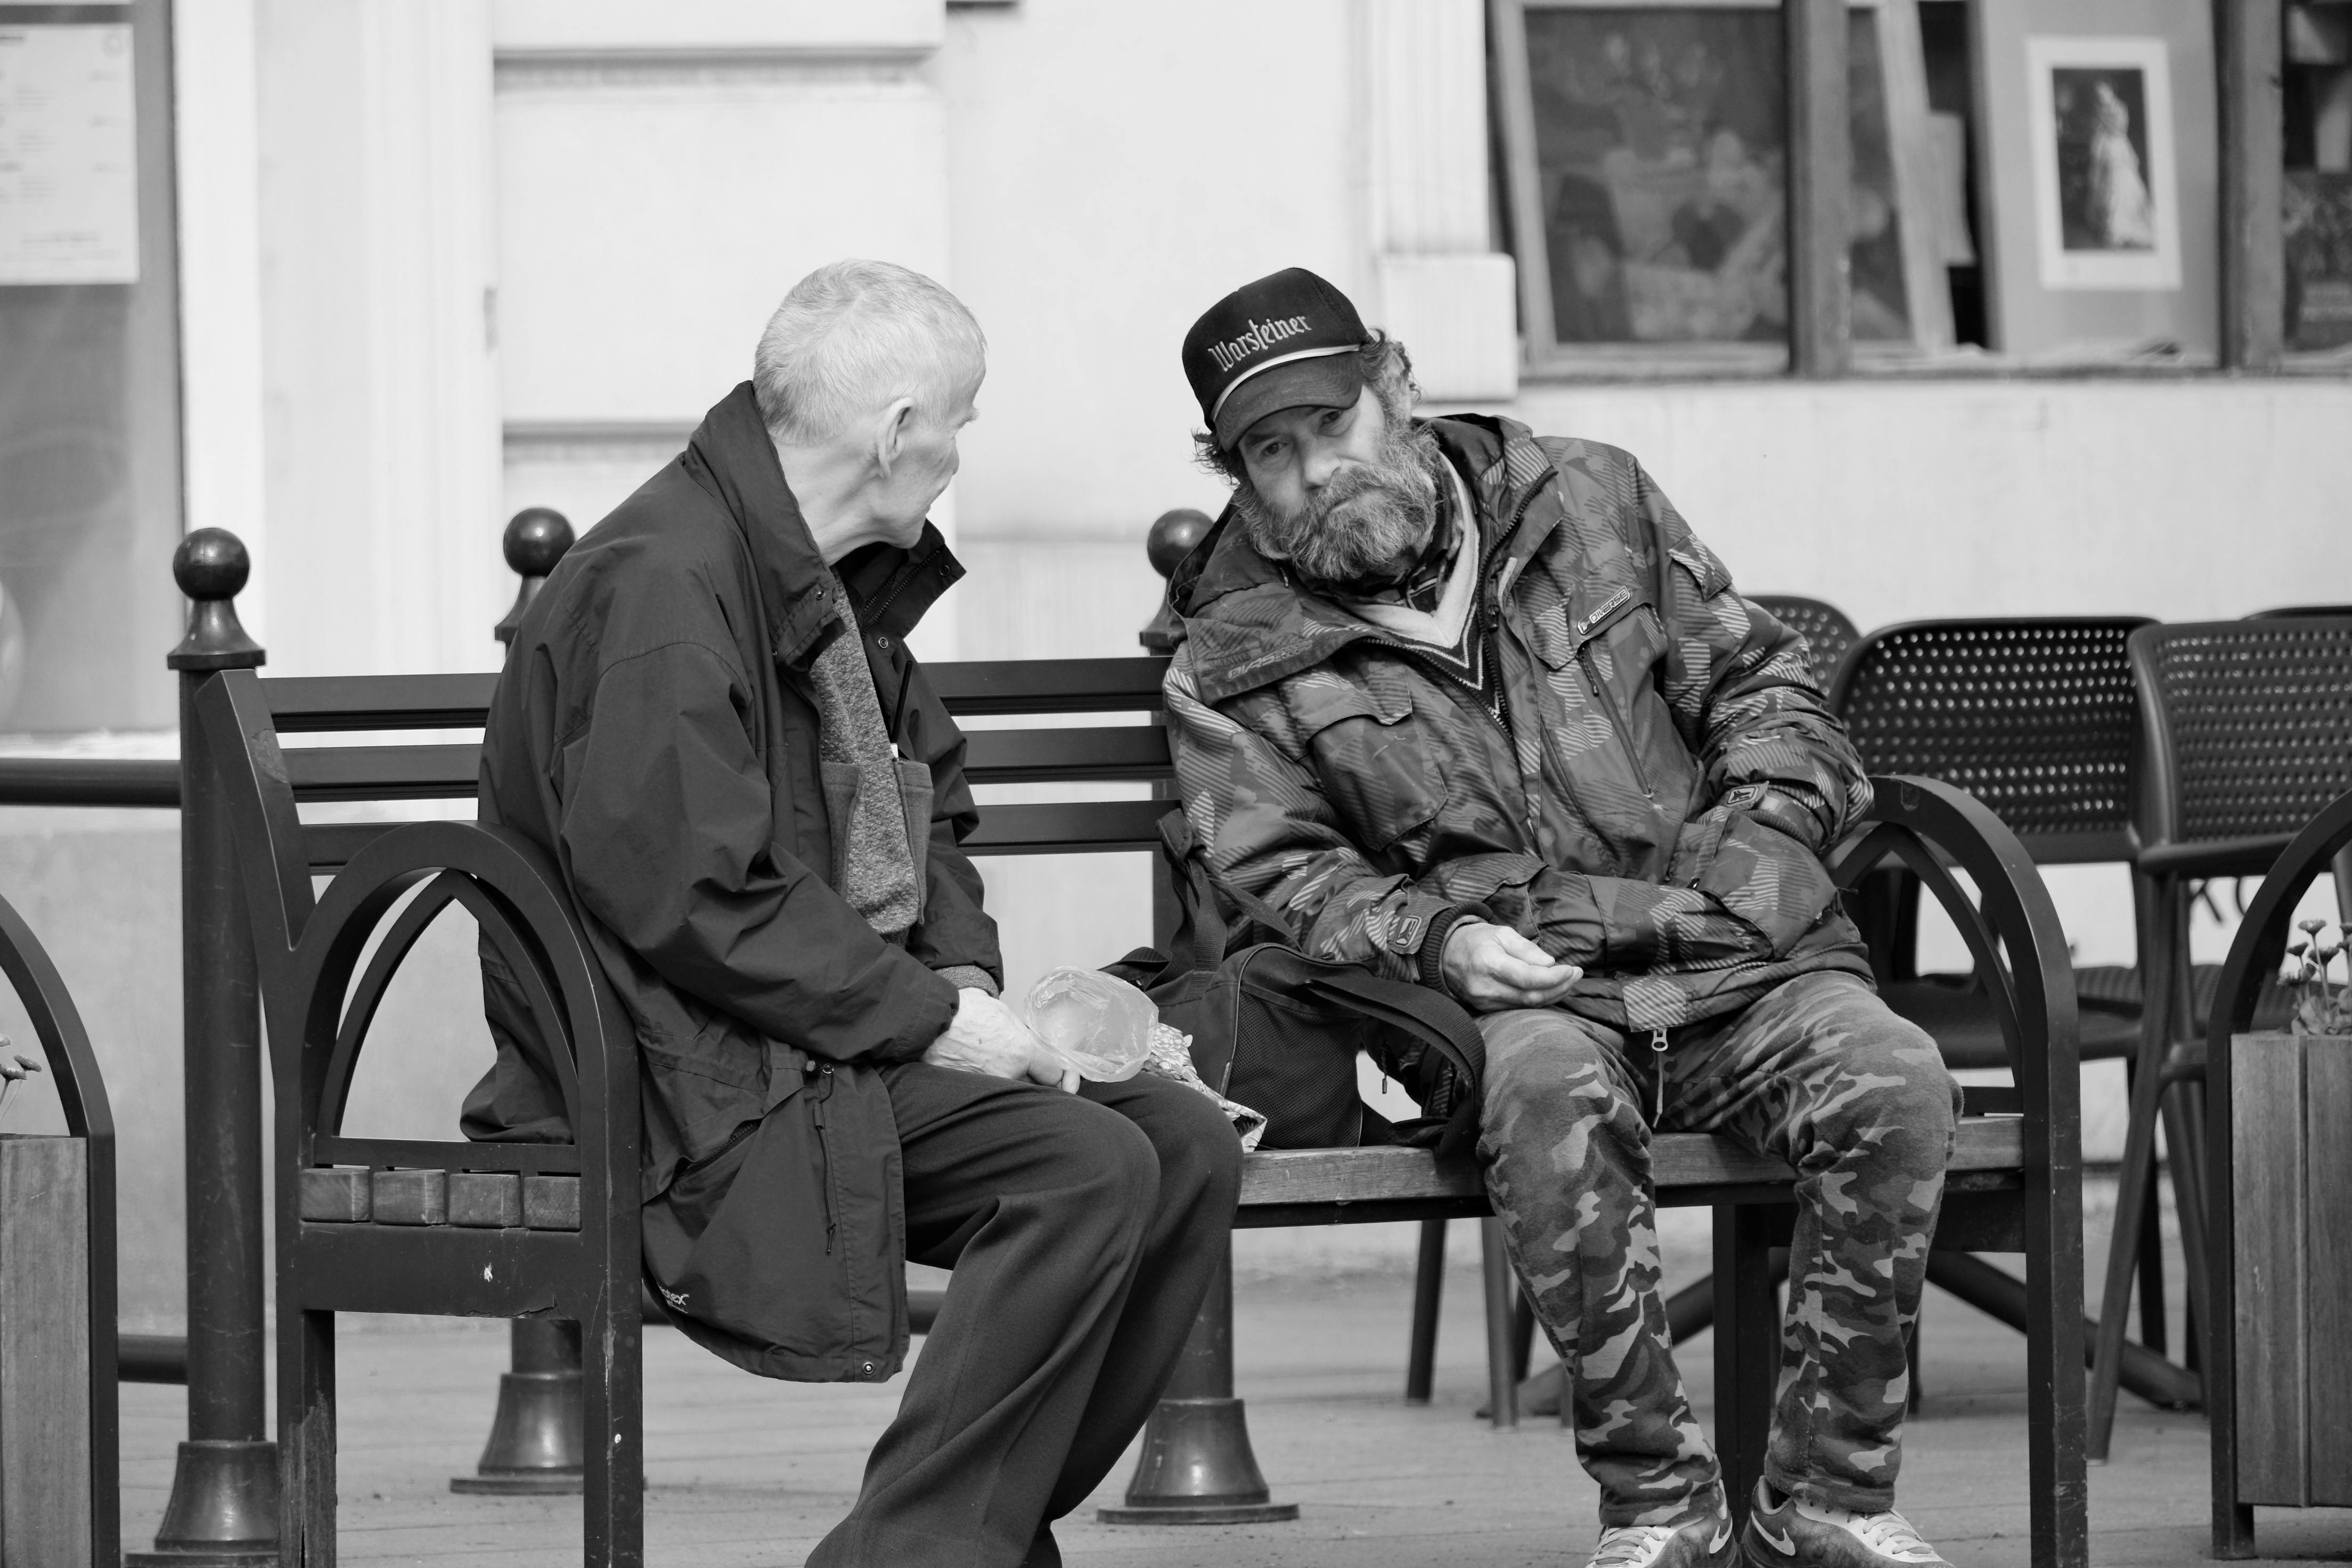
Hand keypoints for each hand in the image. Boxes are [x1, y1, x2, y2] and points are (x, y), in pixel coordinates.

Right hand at [922, 989, 1077, 1091]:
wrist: (930, 1020)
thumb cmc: (966, 1011)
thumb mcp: (1004, 1015)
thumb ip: (1024, 1037)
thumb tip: (1033, 1048)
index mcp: (1021, 1051)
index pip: (1054, 1074)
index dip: (1063, 1075)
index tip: (1066, 1078)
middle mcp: (1007, 1074)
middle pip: (1037, 1089)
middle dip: (1039, 1083)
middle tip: (1037, 1075)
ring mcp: (987, 1086)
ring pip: (1014, 1093)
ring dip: (1015, 1086)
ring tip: (1004, 1070)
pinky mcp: (969, 1092)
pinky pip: (990, 1094)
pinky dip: (992, 1089)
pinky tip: (984, 1073)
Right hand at [1441, 922, 1582, 1012]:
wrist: (1445, 955)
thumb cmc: (1476, 940)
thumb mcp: (1502, 933)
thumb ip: (1527, 949)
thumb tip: (1550, 963)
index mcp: (1489, 962)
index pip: (1528, 978)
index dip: (1554, 977)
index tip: (1572, 969)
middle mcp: (1485, 987)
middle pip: (1531, 996)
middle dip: (1559, 987)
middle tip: (1576, 974)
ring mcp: (1484, 1001)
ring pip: (1527, 1006)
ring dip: (1552, 995)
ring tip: (1568, 980)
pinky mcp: (1486, 1009)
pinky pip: (1518, 1008)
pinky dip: (1537, 1000)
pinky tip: (1550, 989)